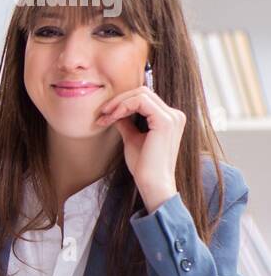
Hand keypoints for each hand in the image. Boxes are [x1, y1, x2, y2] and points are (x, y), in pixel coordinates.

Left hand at [95, 84, 183, 212]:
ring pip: (141, 94)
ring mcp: (172, 117)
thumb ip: (127, 123)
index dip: (122, 102)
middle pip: (142, 92)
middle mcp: (174, 115)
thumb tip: (115, 112)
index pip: (144, 98)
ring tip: (105, 117)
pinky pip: (140, 101)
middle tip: (102, 113)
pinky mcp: (165, 121)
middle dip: (118, 100)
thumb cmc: (143, 165)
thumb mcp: (132, 138)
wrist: (152, 183)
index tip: (104, 116)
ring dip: (118, 103)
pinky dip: (122, 107)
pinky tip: (112, 118)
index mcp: (169, 118)